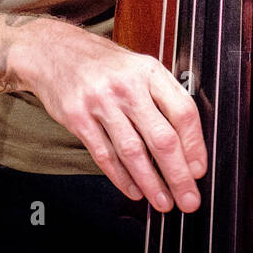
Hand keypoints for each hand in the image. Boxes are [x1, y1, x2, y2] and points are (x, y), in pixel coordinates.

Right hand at [15, 20, 207, 212]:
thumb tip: (189, 143)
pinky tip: (134, 189)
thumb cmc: (102, 63)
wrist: (53, 51)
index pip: (183, 112)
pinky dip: (121, 178)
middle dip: (178, 176)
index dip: (195, 146)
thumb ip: (163, 96)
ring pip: (133, 152)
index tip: (199, 170)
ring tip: (163, 201)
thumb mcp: (138, 67)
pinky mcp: (78, 118)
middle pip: (161, 138)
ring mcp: (101, 102)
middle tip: (188, 199)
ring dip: (151, 184)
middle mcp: (127, 86)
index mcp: (149, 71)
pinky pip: (105, 155)